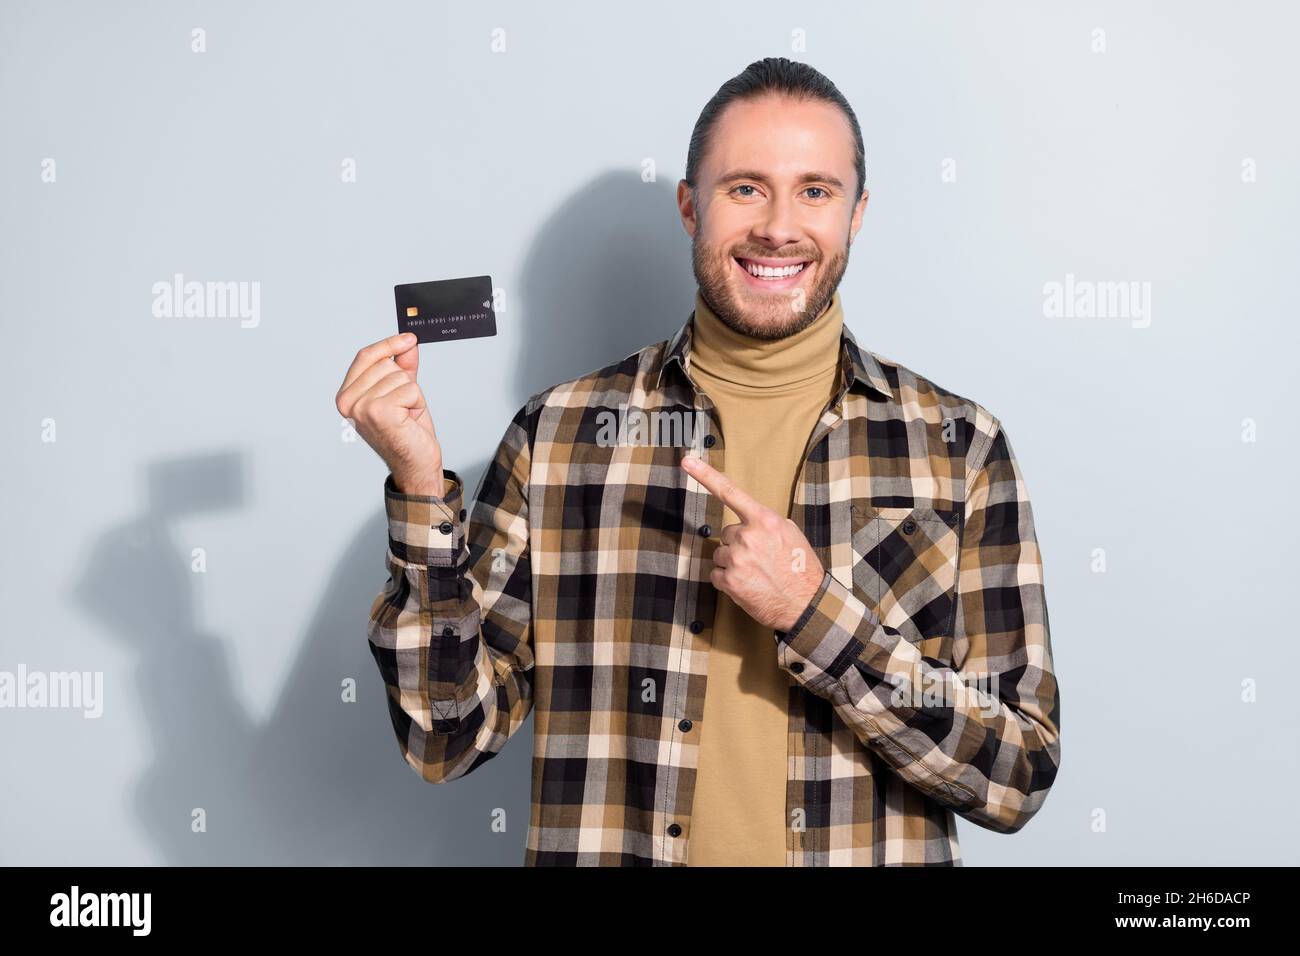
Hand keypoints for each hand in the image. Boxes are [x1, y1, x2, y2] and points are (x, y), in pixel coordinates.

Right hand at [336, 332, 444, 496]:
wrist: (415, 464)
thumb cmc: (407, 432)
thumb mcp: (403, 391)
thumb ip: (403, 365)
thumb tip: (408, 341)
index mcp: (347, 395)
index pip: (365, 356)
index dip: (388, 345)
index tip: (409, 338)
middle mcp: (349, 401)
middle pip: (386, 365)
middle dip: (404, 384)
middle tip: (403, 408)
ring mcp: (362, 406)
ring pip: (400, 377)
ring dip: (411, 396)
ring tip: (405, 416)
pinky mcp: (379, 411)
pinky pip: (410, 388)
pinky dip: (416, 404)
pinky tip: (409, 421)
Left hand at [681, 455, 824, 631]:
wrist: (806, 604)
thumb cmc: (801, 569)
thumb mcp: (791, 535)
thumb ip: (767, 523)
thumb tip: (751, 522)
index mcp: (764, 520)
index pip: (730, 492)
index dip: (705, 475)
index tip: (687, 461)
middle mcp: (748, 536)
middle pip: (727, 533)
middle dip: (738, 544)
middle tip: (760, 560)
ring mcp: (737, 559)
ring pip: (720, 554)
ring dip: (733, 563)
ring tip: (756, 574)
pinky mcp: (729, 580)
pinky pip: (716, 574)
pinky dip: (728, 581)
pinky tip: (748, 585)